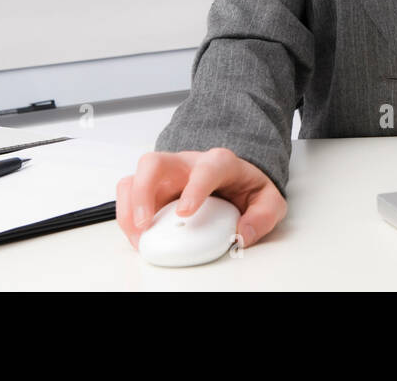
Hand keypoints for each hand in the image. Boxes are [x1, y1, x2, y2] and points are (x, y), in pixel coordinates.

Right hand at [116, 147, 286, 250]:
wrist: (235, 179)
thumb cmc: (247, 187)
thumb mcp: (269, 200)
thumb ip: (262, 216)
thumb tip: (242, 234)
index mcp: (219, 164)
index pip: (205, 169)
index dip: (193, 189)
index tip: (184, 213)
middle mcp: (187, 164)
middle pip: (155, 162)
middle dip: (143, 191)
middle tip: (144, 222)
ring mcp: (166, 175)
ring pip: (135, 177)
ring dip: (129, 207)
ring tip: (138, 235)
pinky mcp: (153, 189)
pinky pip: (130, 194)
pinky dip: (127, 216)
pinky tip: (138, 235)